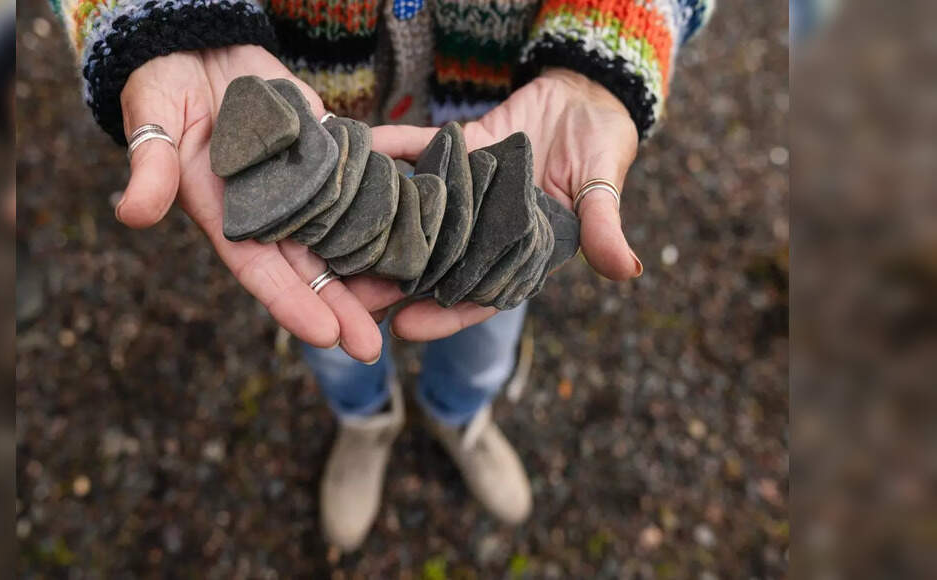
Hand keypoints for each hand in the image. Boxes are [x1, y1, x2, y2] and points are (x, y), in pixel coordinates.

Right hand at [117, 46, 383, 361]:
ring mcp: (304, 185)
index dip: (291, 303)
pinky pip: (364, 178)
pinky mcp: (328, 152)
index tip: (324, 336)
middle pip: (308, 267)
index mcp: (226, 216)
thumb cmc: (164, 87)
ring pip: (343, 233)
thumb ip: (151, 169)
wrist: (197, 49)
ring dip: (372, 265)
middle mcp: (270, 211)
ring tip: (409, 296)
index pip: (260, 270)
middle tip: (372, 348)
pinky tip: (423, 220)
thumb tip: (132, 214)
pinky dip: (390, 196)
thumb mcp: (152, 121)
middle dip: (340, 307)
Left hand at [372, 68, 643, 340]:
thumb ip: (603, 227)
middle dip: (394, 283)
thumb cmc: (602, 144)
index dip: (444, 314)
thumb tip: (626, 270)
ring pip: (418, 215)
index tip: (405, 329)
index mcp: (520, 249)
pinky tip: (358, 155)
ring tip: (336, 243)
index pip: (479, 292)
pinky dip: (392, 152)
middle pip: (434, 263)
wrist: (587, 94)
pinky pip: (418, 153)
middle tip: (349, 299)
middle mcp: (484, 227)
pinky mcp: (452, 153)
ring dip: (381, 227)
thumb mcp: (604, 186)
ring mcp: (464, 191)